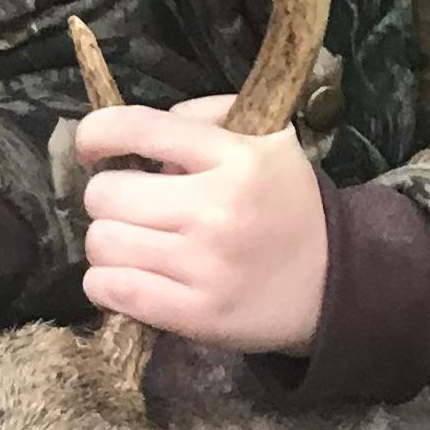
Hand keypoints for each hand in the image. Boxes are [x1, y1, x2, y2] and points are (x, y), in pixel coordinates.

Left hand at [74, 97, 328, 354]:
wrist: (333, 283)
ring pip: (102, 243)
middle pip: (106, 193)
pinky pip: (112, 290)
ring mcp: (205, 266)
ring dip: (108, 242)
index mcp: (236, 156)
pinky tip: (127, 275)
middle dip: (109, 197)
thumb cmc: (286, 205)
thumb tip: (138, 133)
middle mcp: (217, 209)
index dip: (95, 135)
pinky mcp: (197, 314)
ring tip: (134, 244)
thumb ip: (206, 115)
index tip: (95, 150)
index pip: (134, 127)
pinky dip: (106, 282)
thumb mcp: (268, 140)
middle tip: (131, 207)